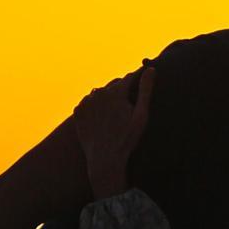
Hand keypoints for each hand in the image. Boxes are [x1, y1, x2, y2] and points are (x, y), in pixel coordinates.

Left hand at [72, 69, 152, 197]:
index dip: (138, 79)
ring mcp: (86, 101)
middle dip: (122, 90)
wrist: (104, 159)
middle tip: (130, 102)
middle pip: (114, 85)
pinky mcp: (78, 111)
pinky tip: (103, 119)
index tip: (144, 79)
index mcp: (115, 91)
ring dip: (108, 98)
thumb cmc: (127, 139)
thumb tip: (150, 69)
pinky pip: (89, 103)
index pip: (129, 78)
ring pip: (101, 93)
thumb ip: (145, 90)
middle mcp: (98, 93)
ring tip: (116, 113)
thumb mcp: (141, 115)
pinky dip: (96, 107)